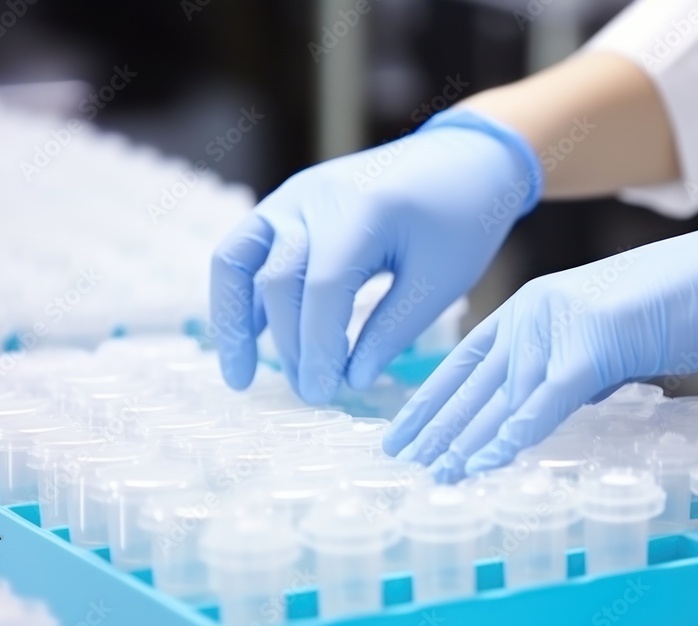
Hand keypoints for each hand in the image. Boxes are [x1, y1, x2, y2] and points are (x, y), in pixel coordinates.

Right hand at [209, 109, 542, 401]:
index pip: (323, 289)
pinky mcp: (287, 205)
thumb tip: (348, 379)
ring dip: (232, 320)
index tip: (323, 393)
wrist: (465, 158)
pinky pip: (247, 251)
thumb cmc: (462, 218)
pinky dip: (243, 295)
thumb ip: (391, 330)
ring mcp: (293, 196)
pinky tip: (254, 339)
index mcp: (361, 210)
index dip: (317, 347)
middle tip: (311, 393)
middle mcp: (313, 197)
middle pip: (278, 280)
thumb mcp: (440, 280)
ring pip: (237, 259)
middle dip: (289, 345)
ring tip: (241, 378)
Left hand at [382, 195, 697, 480]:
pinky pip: (548, 398)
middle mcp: (538, 312)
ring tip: (433, 475)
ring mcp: (566, 323)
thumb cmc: (691, 303)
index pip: (468, 363)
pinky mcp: (600, 340)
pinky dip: (516, 434)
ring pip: (502, 394)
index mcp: (537, 308)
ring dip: (465, 440)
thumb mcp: (614, 339)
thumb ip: (574, 369)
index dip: (435, 401)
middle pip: (474, 381)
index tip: (406, 435)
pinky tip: (486, 464)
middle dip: (436, 427)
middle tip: (400, 464)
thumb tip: (547, 407)